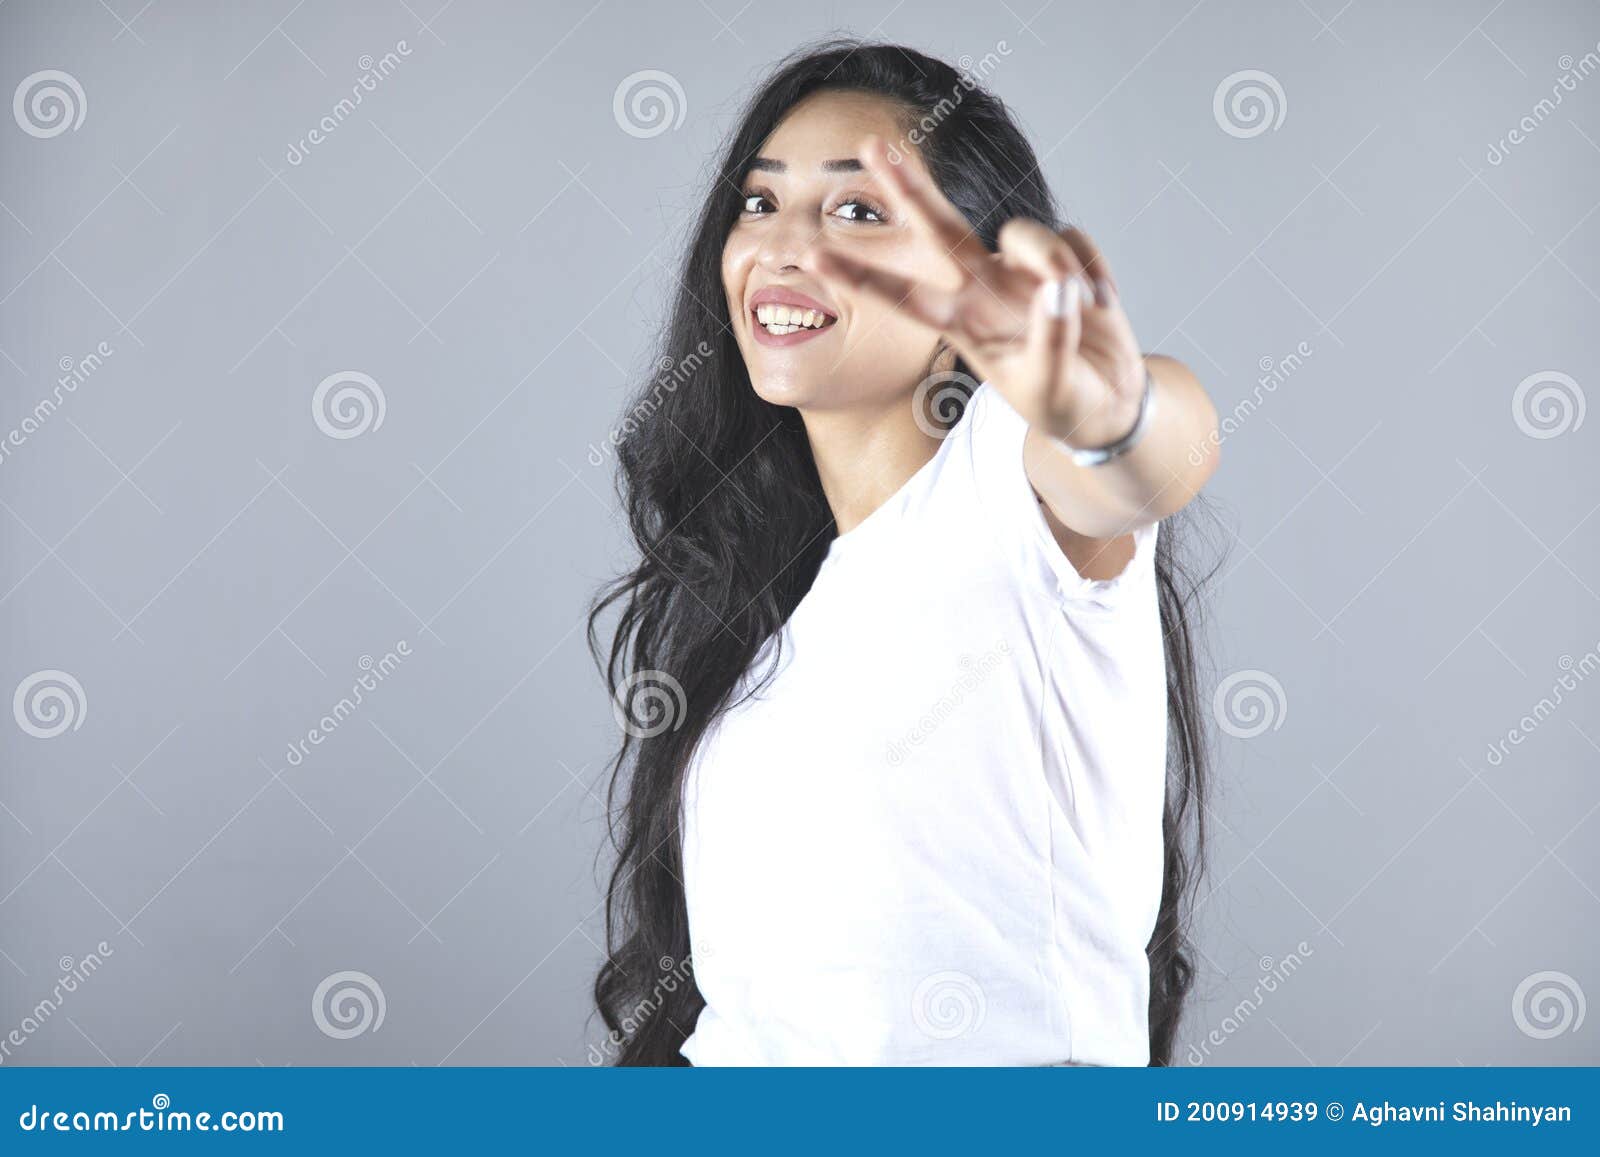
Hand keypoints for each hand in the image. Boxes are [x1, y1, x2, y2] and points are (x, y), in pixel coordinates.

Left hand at [814, 136, 1147, 449]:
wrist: (1108, 401)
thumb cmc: (1063, 399)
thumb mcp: (1051, 388)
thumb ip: (1051, 341)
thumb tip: (1057, 288)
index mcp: (965, 325)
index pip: (903, 297)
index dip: (858, 276)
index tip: (811, 255)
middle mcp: (985, 288)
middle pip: (940, 228)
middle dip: (908, 187)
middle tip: (869, 146)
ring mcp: (1023, 271)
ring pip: (1027, 234)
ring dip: (1055, 260)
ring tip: (1084, 304)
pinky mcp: (1067, 258)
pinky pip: (1076, 241)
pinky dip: (1097, 273)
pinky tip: (1104, 305)